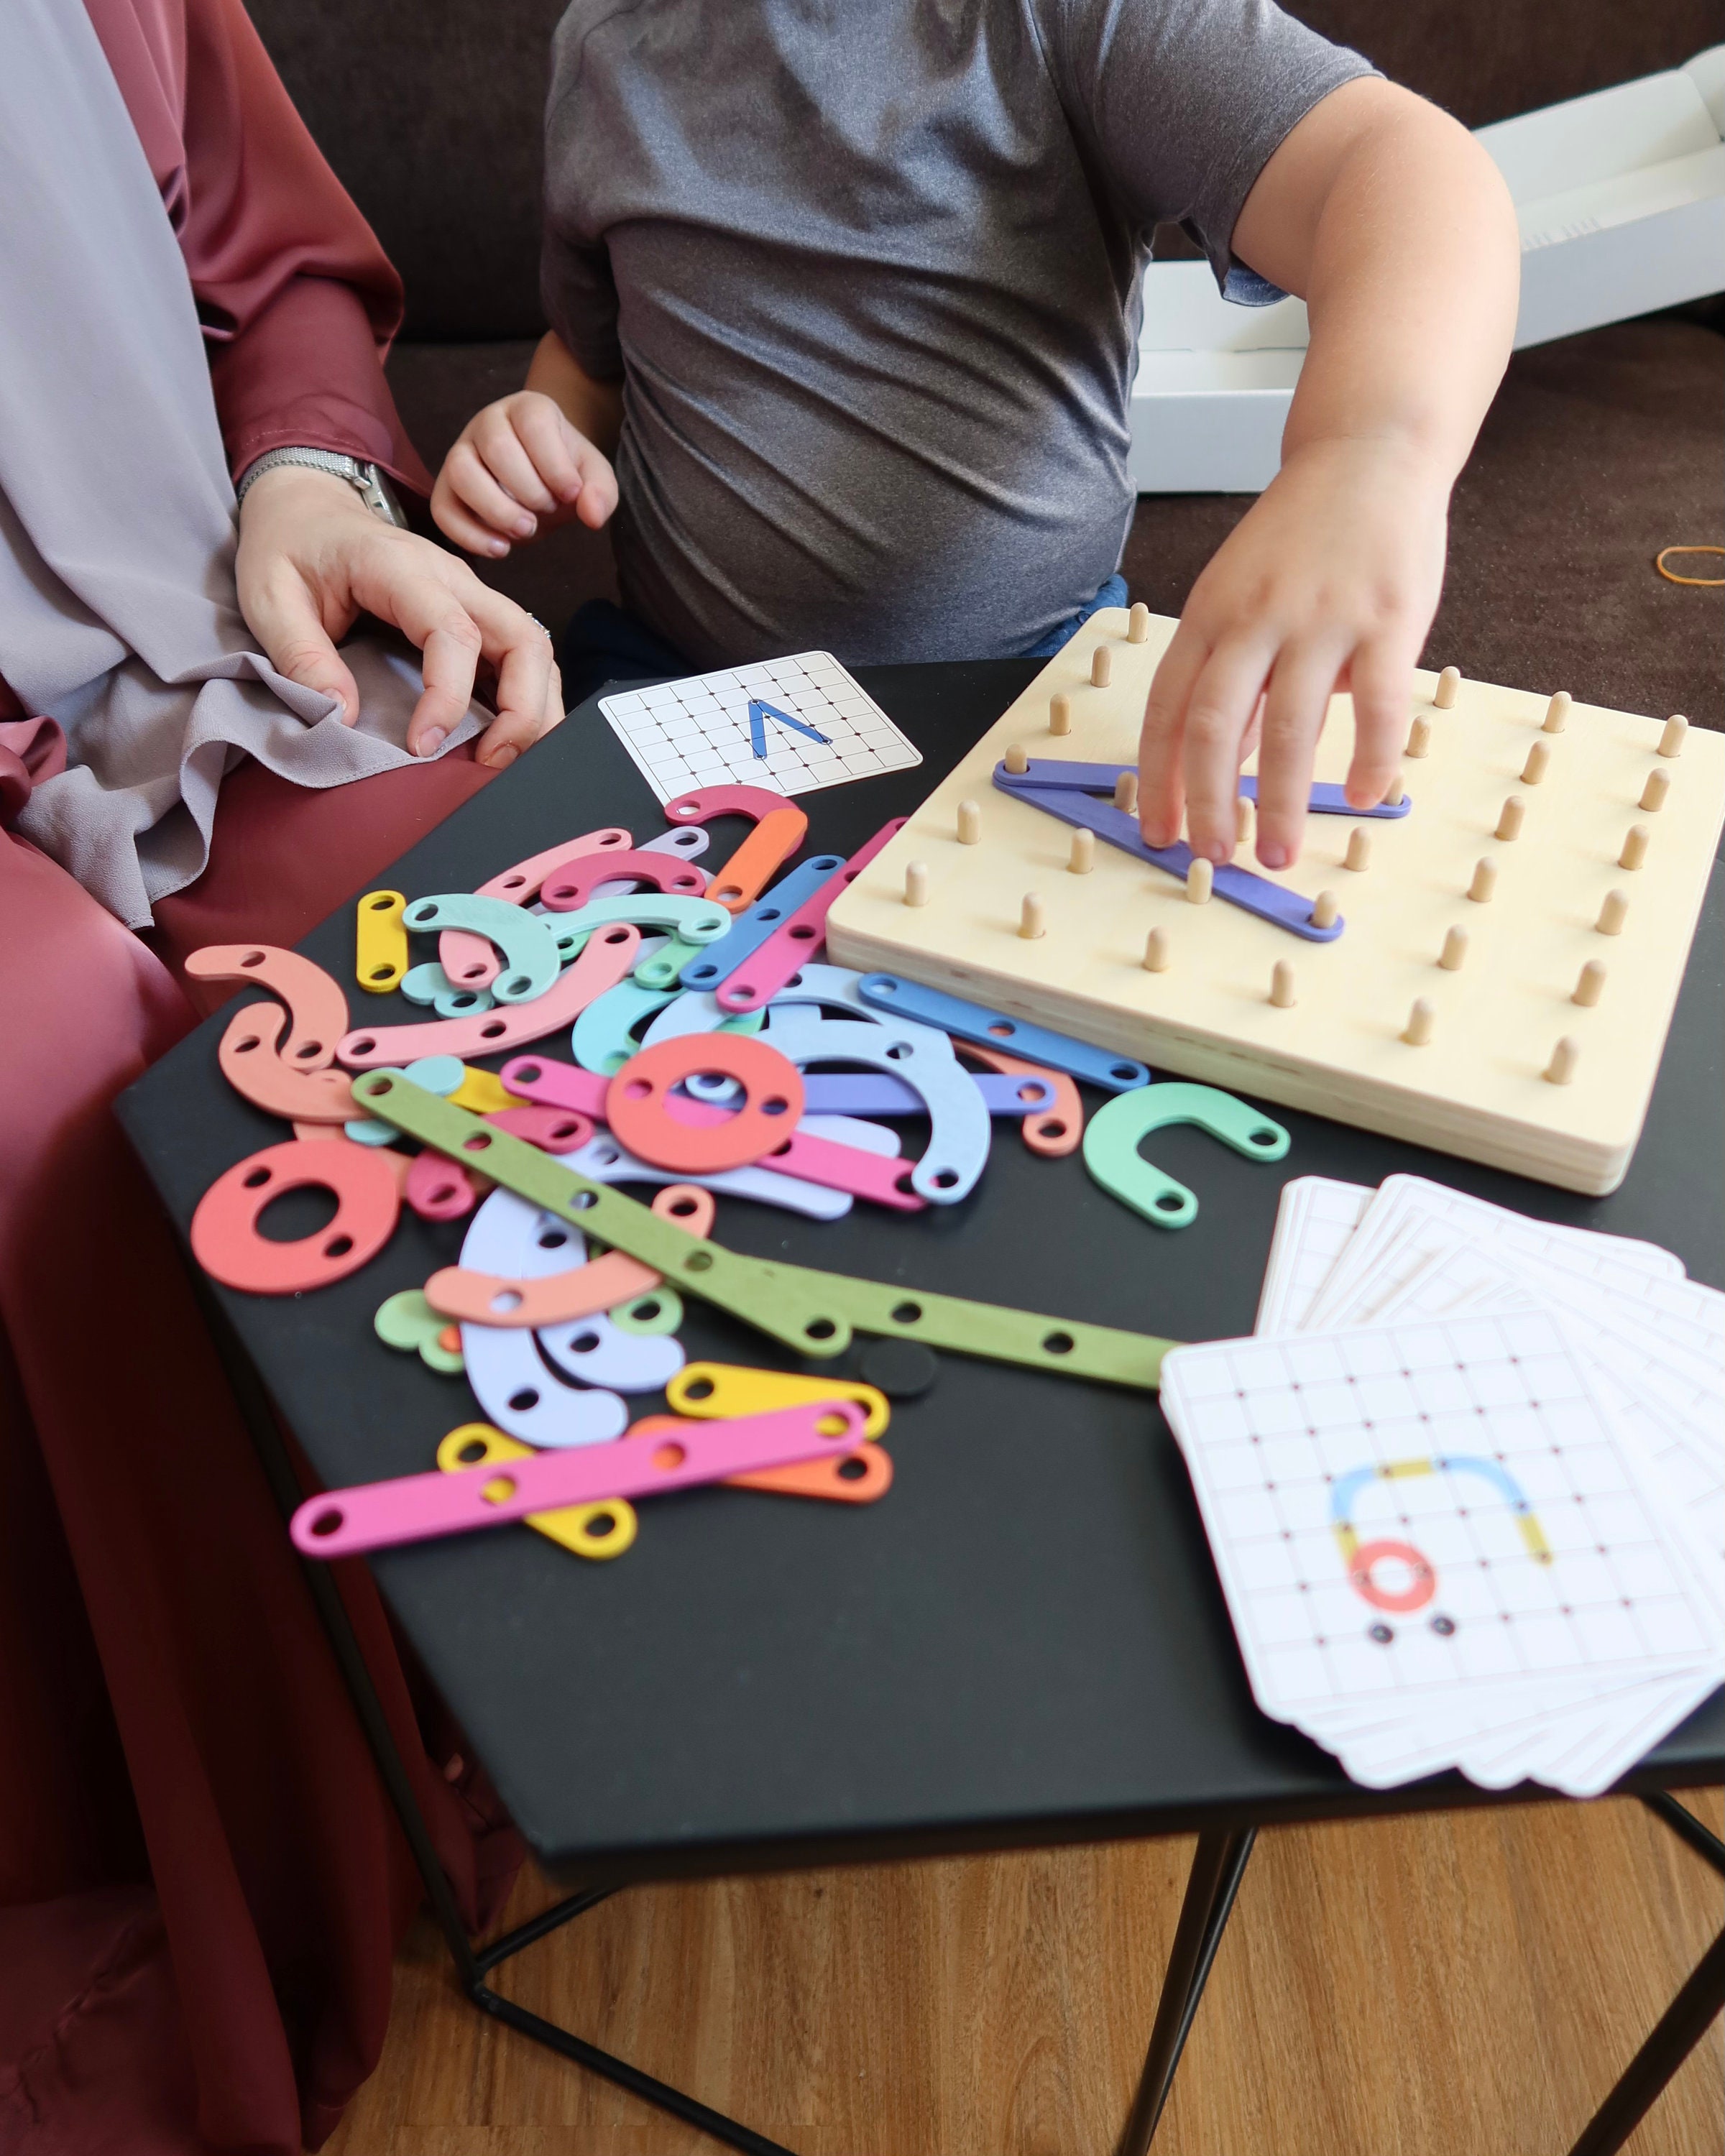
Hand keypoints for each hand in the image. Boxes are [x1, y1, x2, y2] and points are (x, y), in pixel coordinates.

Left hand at [235, 465, 561, 768]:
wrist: (305, 506)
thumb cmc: (288, 548)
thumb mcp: (269, 598)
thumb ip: (301, 657)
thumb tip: (342, 718)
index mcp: (399, 566)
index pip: (453, 633)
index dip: (448, 696)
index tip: (421, 746)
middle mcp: (451, 576)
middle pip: (523, 638)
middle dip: (523, 709)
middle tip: (491, 761)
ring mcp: (470, 592)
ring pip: (535, 646)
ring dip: (535, 707)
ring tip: (504, 756)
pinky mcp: (474, 612)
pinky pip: (521, 653)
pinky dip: (526, 697)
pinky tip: (505, 734)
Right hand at [431, 390, 618, 558]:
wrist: (541, 484)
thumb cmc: (564, 474)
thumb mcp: (592, 477)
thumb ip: (601, 492)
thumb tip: (593, 516)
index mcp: (527, 409)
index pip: (533, 424)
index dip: (555, 464)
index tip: (572, 494)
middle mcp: (488, 423)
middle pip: (496, 447)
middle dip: (528, 489)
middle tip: (547, 509)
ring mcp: (461, 452)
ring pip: (461, 472)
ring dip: (496, 509)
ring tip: (526, 530)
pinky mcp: (445, 488)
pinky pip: (442, 509)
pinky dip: (469, 535)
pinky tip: (501, 549)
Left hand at [1137, 436, 1450, 870]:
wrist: (1369, 455)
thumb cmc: (1302, 542)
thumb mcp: (1242, 601)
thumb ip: (1235, 681)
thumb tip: (1225, 766)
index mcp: (1210, 616)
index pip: (1168, 711)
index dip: (1158, 779)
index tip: (1158, 833)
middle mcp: (1256, 619)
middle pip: (1216, 726)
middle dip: (1208, 803)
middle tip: (1213, 860)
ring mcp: (1322, 618)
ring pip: (1292, 727)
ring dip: (1281, 802)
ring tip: (1278, 854)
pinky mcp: (1387, 619)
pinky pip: (1379, 705)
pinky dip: (1371, 758)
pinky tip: (1365, 797)